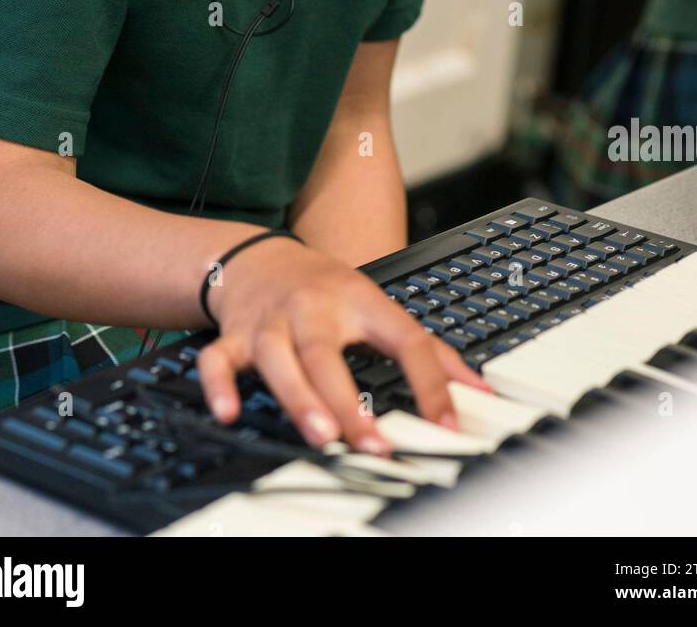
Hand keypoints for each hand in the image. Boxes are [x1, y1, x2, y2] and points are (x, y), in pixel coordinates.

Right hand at [197, 236, 492, 454]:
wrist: (260, 255)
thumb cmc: (326, 289)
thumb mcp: (378, 305)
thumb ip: (428, 350)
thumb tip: (478, 390)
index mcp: (360, 301)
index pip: (404, 338)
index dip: (430, 381)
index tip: (447, 423)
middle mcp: (313, 309)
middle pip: (326, 352)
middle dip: (345, 398)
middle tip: (369, 441)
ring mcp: (271, 321)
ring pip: (277, 357)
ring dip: (296, 396)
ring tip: (319, 434)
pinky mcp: (235, 335)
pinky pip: (218, 358)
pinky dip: (219, 384)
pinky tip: (228, 412)